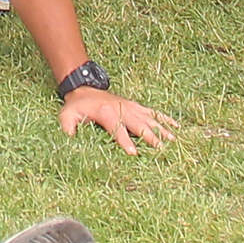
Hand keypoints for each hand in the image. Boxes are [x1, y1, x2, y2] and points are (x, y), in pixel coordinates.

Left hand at [59, 85, 175, 151]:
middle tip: (160, 149)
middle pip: (138, 125)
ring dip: (161, 129)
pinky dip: (165, 119)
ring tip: (172, 140)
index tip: (134, 153)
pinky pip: (153, 112)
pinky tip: (176, 126)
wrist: (85, 89)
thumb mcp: (67, 115)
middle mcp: (122, 109)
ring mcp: (131, 107)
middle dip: (149, 137)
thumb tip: (70, 139)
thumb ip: (68, 127)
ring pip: (149, 119)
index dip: (125, 142)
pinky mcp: (136, 106)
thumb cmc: (77, 106)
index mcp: (107, 113)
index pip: (117, 130)